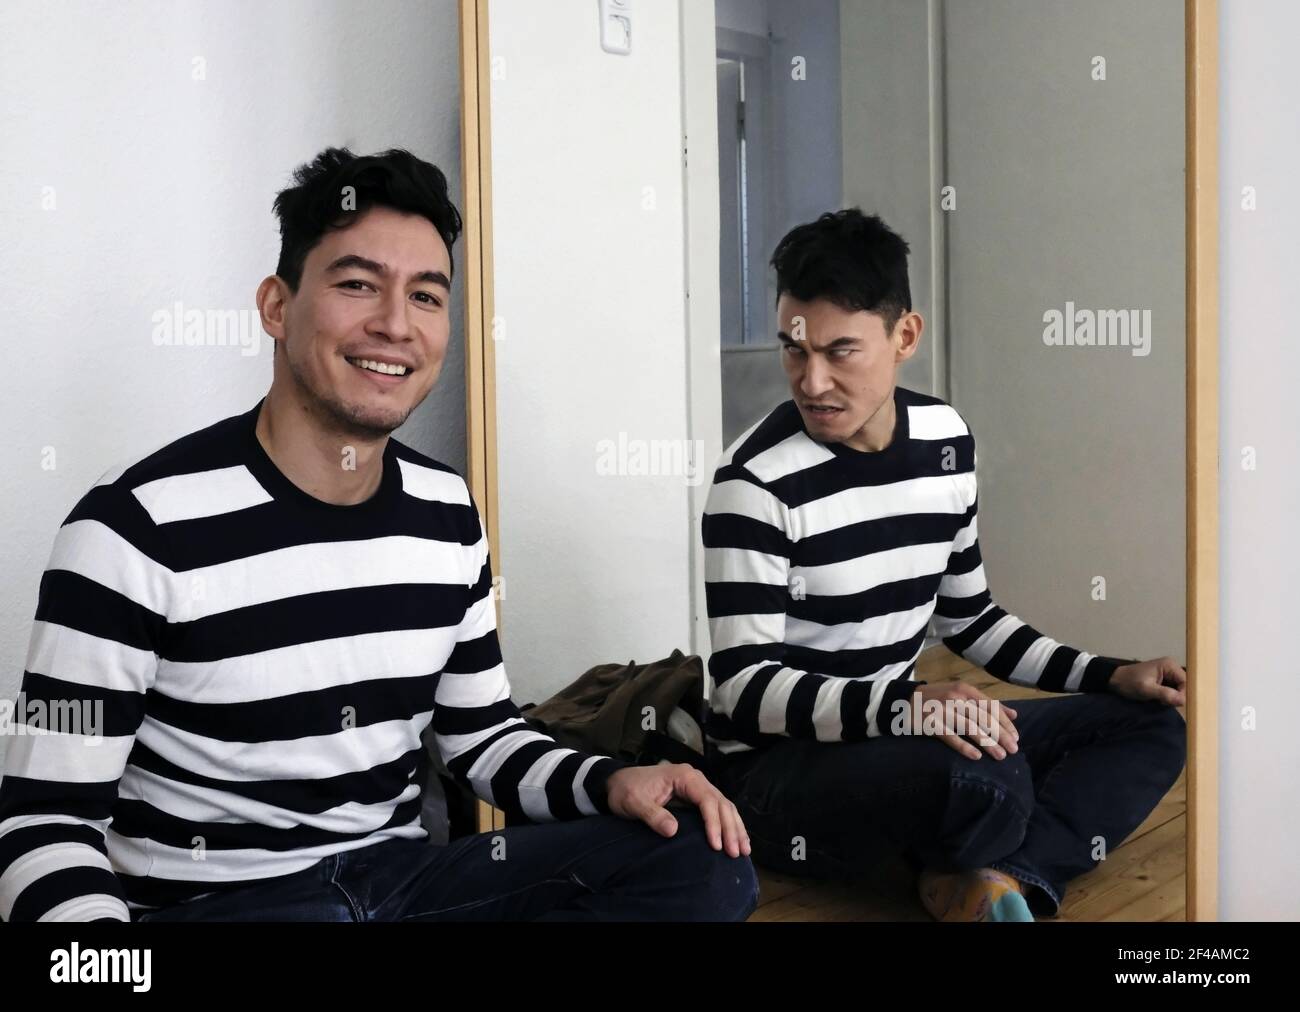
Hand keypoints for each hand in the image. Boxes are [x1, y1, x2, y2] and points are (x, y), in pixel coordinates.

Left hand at [605, 763, 750, 857]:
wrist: (618, 782)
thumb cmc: (626, 791)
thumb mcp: (633, 802)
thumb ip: (652, 815)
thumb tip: (673, 830)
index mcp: (684, 776)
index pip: (707, 800)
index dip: (714, 823)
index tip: (716, 845)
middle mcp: (696, 779)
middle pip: (721, 803)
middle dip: (730, 828)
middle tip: (735, 853)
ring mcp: (698, 787)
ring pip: (725, 806)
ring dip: (736, 828)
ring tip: (744, 850)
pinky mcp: (696, 797)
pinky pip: (719, 809)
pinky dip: (730, 824)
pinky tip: (738, 839)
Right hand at [907, 682, 1018, 760]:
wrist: (905, 700)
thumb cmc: (939, 699)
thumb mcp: (962, 694)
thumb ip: (986, 703)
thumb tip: (1015, 714)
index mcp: (964, 689)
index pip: (991, 707)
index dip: (1006, 723)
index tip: (1017, 738)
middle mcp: (955, 698)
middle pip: (984, 718)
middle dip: (1001, 735)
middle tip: (1014, 750)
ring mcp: (942, 711)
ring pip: (970, 728)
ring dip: (988, 743)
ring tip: (1001, 756)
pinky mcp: (930, 724)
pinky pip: (950, 737)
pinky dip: (964, 747)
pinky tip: (976, 756)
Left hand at [1108, 656, 1185, 705]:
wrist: (1115, 680)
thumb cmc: (1129, 682)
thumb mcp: (1146, 689)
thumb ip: (1164, 694)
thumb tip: (1182, 701)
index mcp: (1169, 665)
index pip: (1186, 682)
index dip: (1181, 694)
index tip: (1169, 702)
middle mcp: (1171, 667)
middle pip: (1184, 686)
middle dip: (1176, 696)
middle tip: (1162, 702)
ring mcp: (1168, 673)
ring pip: (1179, 690)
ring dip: (1171, 698)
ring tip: (1159, 701)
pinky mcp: (1164, 680)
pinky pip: (1172, 691)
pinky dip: (1167, 697)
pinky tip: (1159, 700)